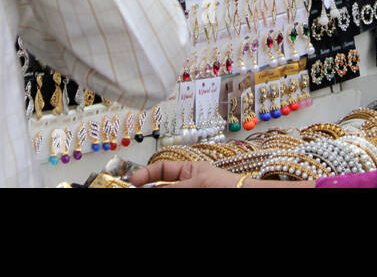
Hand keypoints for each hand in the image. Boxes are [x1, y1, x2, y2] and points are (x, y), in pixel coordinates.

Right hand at [127, 161, 243, 187]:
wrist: (243, 195)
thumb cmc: (228, 185)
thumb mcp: (198, 182)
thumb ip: (174, 188)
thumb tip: (153, 189)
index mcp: (188, 171)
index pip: (162, 170)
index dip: (146, 174)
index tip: (133, 181)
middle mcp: (187, 184)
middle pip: (162, 187)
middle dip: (151, 189)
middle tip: (136, 192)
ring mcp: (190, 193)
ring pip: (168, 194)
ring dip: (158, 193)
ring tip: (148, 193)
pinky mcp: (192, 206)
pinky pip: (176, 198)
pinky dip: (168, 196)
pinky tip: (161, 197)